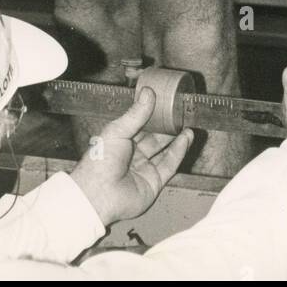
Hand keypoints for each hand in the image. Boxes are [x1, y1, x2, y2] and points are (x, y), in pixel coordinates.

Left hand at [69, 87, 192, 226]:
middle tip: (179, 114)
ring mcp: (143, 169)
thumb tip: (147, 92)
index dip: (152, 115)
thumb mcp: (118, 131)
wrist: (99, 194)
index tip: (164, 103)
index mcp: (120, 141)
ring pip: (164, 151)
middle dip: (167, 127)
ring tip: (187, 125)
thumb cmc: (100, 162)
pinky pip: (169, 165)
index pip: (140, 125)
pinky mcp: (154, 182)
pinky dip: (178, 152)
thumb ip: (136, 113)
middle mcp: (132, 155)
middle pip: (154, 138)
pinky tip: (185, 139)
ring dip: (176, 139)